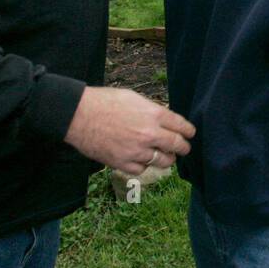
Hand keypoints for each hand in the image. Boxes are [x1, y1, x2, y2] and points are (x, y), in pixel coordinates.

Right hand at [64, 86, 194, 173]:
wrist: (78, 115)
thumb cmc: (104, 101)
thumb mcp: (134, 98)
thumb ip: (152, 110)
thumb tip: (164, 120)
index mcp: (154, 114)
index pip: (182, 126)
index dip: (188, 131)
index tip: (189, 134)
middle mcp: (149, 134)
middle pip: (177, 146)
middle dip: (183, 148)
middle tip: (183, 148)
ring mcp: (137, 150)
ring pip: (163, 161)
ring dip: (166, 159)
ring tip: (165, 157)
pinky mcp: (123, 163)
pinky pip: (142, 169)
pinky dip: (143, 165)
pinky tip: (141, 160)